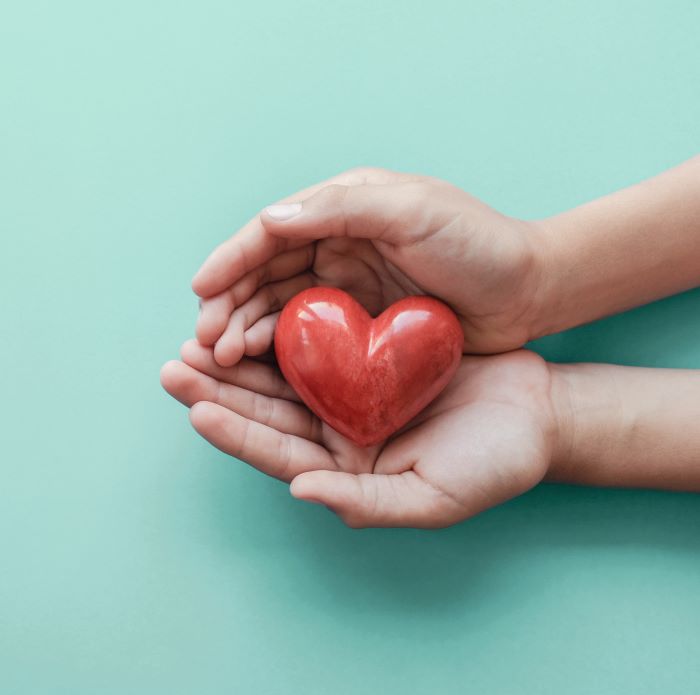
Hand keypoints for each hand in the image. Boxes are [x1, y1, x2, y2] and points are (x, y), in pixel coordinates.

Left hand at [160, 342, 558, 527]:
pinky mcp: (369, 360)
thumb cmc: (494, 463)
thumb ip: (366, 501)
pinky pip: (318, 345)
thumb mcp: (433, 496)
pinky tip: (257, 311)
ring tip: (198, 337)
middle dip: (218, 389)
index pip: (278, 454)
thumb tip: (301, 490)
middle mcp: (340, 435)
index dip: (235, 433)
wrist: (535, 413)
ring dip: (241, 357)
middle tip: (174, 364)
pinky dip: (286, 330)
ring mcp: (352, 396)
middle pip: (267, 413)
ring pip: (283, 377)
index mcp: (347, 471)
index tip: (196, 407)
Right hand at [191, 167, 545, 362]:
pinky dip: (280, 348)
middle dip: (230, 303)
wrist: (528, 291)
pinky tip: (259, 365)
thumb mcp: (414, 210)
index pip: (273, 232)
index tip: (200, 289)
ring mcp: (349, 286)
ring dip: (246, 329)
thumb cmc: (479, 244)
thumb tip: (269, 219)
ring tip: (220, 357)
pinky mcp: (362, 324)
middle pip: (267, 273)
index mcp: (345, 207)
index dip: (232, 259)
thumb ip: (343, 207)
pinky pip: (309, 335)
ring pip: (281, 306)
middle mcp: (339, 243)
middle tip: (203, 340)